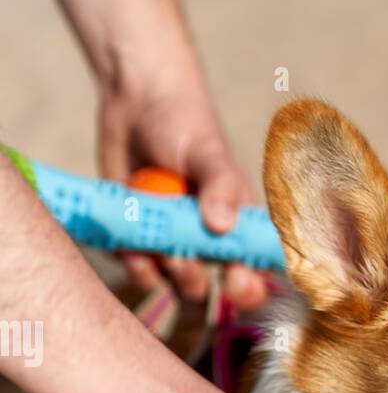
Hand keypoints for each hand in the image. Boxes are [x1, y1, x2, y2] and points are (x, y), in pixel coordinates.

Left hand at [98, 80, 267, 308]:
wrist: (136, 104)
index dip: (249, 288)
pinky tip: (127, 239)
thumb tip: (221, 226)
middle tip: (180, 255)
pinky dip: (132, 261)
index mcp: (236, 225)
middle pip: (208, 286)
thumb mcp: (208, 152)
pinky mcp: (140, 240)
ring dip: (161, 273)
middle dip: (193, 278)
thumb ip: (219, 186)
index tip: (236, 282)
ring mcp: (172, 243)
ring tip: (151, 245)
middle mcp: (207, 241)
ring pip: (170, 283)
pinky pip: (138, 269)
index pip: (253, 271)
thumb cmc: (185, 123)